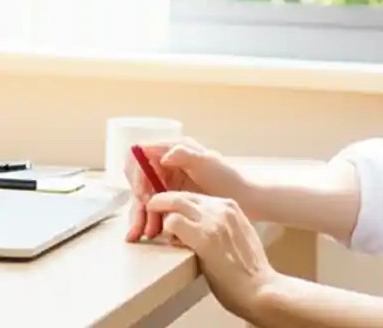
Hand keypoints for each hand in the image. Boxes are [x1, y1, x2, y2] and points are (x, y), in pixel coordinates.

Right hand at [125, 137, 250, 241]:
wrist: (245, 199)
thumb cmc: (228, 178)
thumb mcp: (208, 163)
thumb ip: (185, 155)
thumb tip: (163, 157)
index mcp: (172, 148)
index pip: (140, 155)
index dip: (136, 174)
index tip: (142, 194)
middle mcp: (165, 162)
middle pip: (138, 178)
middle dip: (137, 201)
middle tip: (140, 224)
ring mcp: (167, 180)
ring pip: (143, 195)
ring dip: (140, 214)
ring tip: (141, 234)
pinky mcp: (171, 197)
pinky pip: (153, 206)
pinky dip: (148, 219)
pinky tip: (148, 233)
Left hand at [146, 191, 277, 321]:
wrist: (260, 288)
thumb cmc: (250, 270)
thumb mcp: (240, 235)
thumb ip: (223, 226)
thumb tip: (203, 228)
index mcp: (230, 207)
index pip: (195, 195)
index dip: (178, 203)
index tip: (169, 211)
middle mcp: (221, 208)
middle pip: (182, 194)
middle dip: (163, 201)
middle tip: (151, 209)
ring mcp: (212, 220)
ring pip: (174, 202)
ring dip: (160, 212)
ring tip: (153, 225)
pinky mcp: (203, 237)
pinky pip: (173, 222)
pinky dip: (166, 230)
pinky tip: (168, 241)